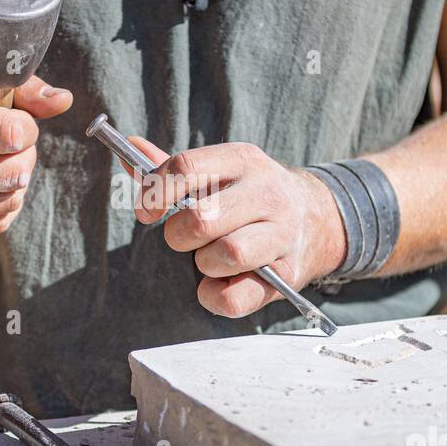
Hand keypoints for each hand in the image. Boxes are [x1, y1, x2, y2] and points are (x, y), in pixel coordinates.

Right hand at [0, 75, 71, 243]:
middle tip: (10, 149)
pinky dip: (2, 207)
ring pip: (10, 200)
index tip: (17, 124)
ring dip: (15, 184)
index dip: (27, 128)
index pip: (13, 133)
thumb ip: (21, 92)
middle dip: (25, 157)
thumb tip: (64, 100)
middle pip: (17, 172)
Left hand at [130, 139, 346, 317]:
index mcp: (243, 160)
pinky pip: (235, 297)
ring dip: (204, 263)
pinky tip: (219, 283)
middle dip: (179, 235)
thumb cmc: (248, 197)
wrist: (317, 220)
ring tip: (210, 258)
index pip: (186, 167)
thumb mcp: (218, 174)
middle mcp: (267, 192)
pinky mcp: (288, 274)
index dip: (155, 192)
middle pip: (201, 217)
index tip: (145, 213)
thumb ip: (171, 168)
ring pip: (226, 254)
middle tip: (184, 238)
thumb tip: (129, 148)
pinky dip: (215, 296)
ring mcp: (283, 233)